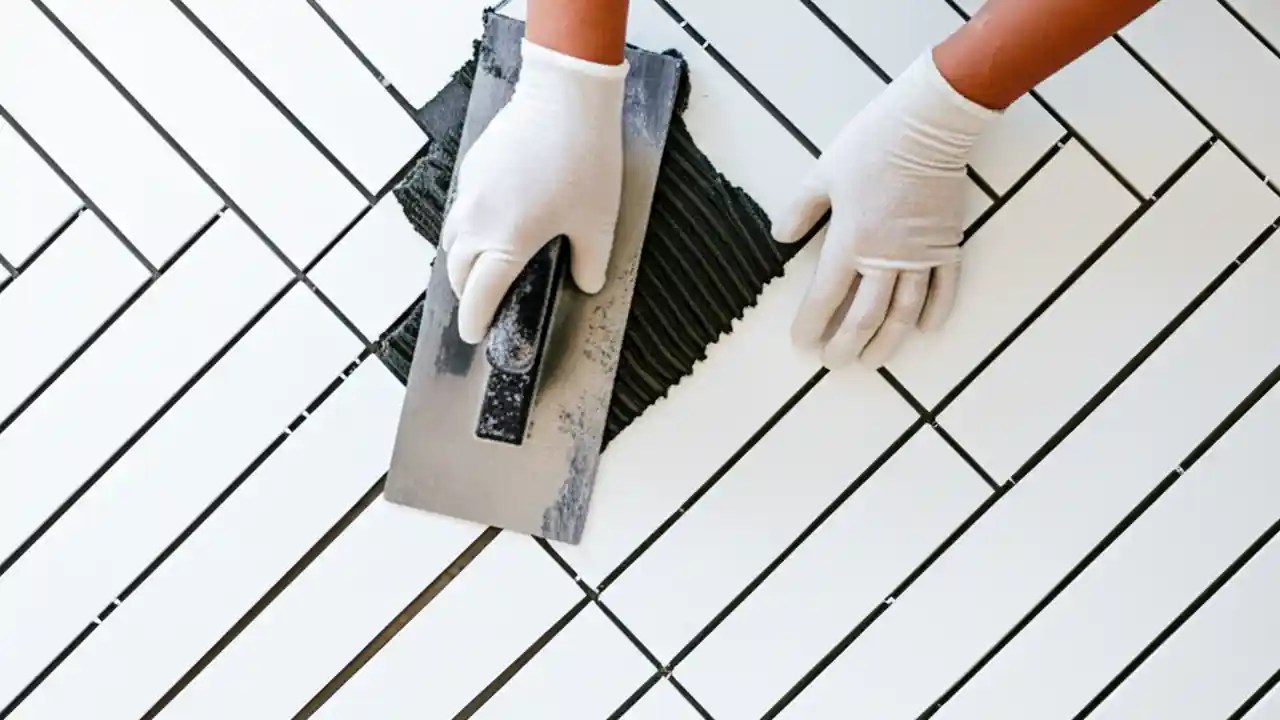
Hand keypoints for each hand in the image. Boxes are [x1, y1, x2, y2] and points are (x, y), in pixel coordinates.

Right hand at [442, 39, 627, 343]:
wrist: (565, 98)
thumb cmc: (583, 161)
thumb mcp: (597, 222)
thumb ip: (590, 261)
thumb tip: (586, 284)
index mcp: (505, 243)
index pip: (479, 296)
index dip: (476, 320)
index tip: (475, 337)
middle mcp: (477, 221)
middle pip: (458, 271)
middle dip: (468, 293)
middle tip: (485, 304)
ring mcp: (470, 192)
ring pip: (453, 240)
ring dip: (464, 261)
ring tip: (486, 268)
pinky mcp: (472, 167)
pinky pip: (462, 211)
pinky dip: (469, 229)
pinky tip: (494, 225)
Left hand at [773, 51, 997, 368]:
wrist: (928, 126)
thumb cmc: (871, 145)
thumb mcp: (822, 174)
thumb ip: (800, 210)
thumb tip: (779, 237)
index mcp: (850, 242)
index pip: (825, 296)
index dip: (811, 323)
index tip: (802, 342)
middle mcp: (885, 257)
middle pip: (865, 316)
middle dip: (847, 344)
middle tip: (835, 362)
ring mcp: (920, 255)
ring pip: (903, 313)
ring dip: (887, 342)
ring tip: (873, 361)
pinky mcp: (948, 245)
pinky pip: (943, 288)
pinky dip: (934, 312)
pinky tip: (925, 330)